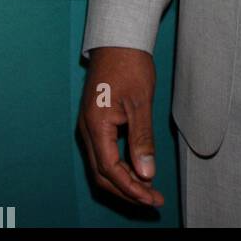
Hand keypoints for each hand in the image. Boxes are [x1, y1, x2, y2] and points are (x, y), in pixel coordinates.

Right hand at [78, 47, 163, 207]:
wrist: (118, 40)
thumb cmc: (129, 65)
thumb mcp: (140, 103)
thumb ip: (142, 139)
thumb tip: (146, 173)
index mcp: (96, 126)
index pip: (110, 170)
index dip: (131, 188)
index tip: (151, 198)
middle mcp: (87, 130)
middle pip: (103, 174)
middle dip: (128, 191)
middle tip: (153, 200)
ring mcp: (89, 127)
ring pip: (102, 166)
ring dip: (124, 181)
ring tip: (148, 190)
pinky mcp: (96, 122)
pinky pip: (105, 153)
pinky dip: (120, 167)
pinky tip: (137, 170)